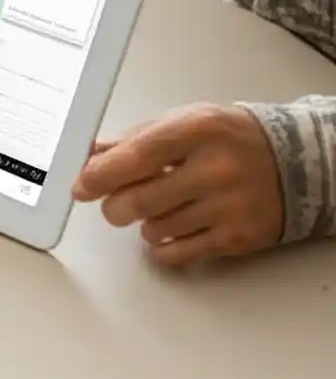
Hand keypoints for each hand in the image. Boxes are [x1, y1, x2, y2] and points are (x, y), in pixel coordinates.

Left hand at [74, 103, 283, 266]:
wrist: (296, 160)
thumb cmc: (227, 139)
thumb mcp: (182, 123)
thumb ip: (133, 140)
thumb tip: (86, 156)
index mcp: (195, 130)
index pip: (133, 158)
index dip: (98, 176)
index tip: (81, 186)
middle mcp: (214, 168)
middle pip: (135, 202)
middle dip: (115, 206)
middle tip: (118, 201)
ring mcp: (228, 206)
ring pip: (151, 230)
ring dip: (146, 222)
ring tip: (168, 204)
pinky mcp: (237, 238)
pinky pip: (175, 254)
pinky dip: (164, 245)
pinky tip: (178, 225)